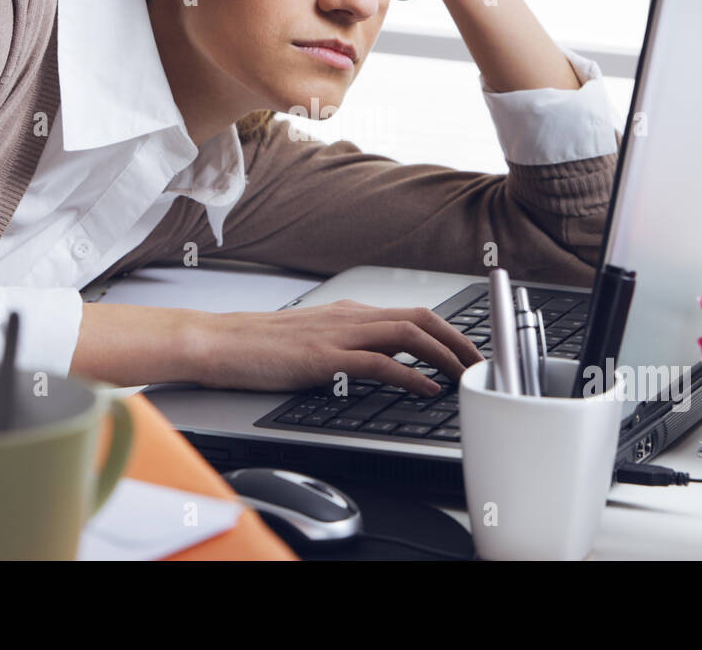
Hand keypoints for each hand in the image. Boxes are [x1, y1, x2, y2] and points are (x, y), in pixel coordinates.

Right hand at [186, 299, 483, 395]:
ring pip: (409, 335)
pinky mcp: (325, 357)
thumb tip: (376, 363)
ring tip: (465, 377)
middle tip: (482, 365)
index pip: (412, 314)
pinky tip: (426, 390)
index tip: (470, 352)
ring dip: (445, 356)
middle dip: (459, 341)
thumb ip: (345, 345)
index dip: (449, 332)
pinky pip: (380, 363)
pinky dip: (411, 376)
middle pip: (421, 319)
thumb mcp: (311, 339)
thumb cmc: (258, 346)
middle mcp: (350, 316)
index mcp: (349, 312)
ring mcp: (339, 334)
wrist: (218, 342)